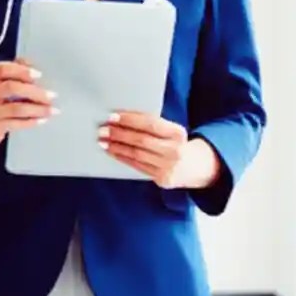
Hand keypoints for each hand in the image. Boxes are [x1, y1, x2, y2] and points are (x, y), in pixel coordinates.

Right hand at [0, 60, 56, 161]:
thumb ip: (14, 70)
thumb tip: (30, 64)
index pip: (1, 69)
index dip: (21, 71)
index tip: (39, 74)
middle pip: (9, 87)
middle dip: (33, 91)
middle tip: (50, 95)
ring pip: (15, 108)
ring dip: (37, 109)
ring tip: (51, 110)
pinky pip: (16, 124)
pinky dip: (32, 121)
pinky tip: (43, 119)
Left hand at [98, 112, 219, 188]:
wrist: (193, 167)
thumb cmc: (175, 143)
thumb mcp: (171, 131)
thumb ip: (153, 125)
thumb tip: (121, 118)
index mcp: (178, 133)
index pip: (151, 123)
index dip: (130, 120)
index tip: (112, 116)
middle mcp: (175, 150)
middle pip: (141, 140)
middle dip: (119, 134)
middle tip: (102, 129)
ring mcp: (169, 167)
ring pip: (137, 155)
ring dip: (116, 147)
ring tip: (102, 140)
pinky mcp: (162, 179)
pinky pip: (137, 166)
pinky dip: (122, 157)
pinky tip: (112, 151)